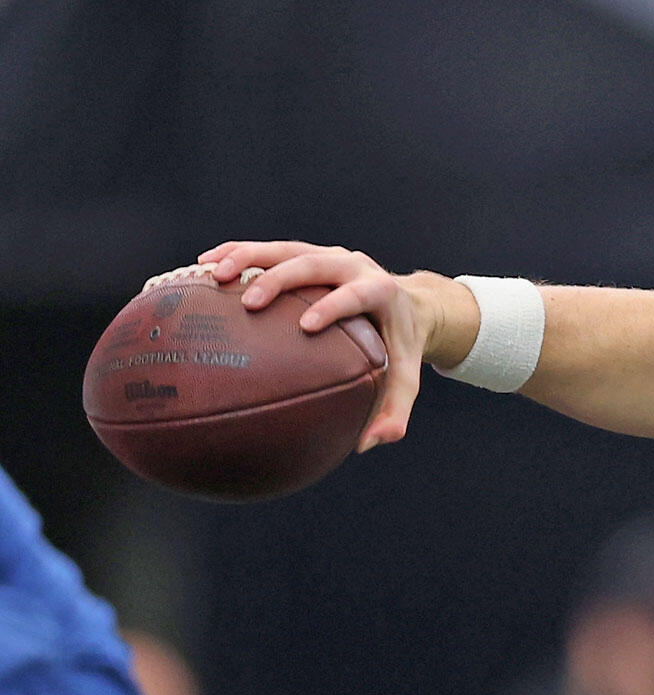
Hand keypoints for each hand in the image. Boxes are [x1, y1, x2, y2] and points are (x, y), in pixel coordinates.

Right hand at [193, 241, 432, 451]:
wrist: (408, 304)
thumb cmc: (400, 347)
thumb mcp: (406, 379)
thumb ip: (394, 413)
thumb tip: (365, 445)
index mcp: (381, 291)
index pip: (357, 294)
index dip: (334, 306)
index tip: (307, 326)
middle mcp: (353, 266)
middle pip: (315, 262)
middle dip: (281, 278)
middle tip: (250, 303)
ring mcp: (328, 256)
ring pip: (286, 249)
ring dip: (249, 257)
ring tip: (214, 275)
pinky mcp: (308, 252)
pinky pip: (270, 250)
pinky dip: (237, 253)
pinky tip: (204, 266)